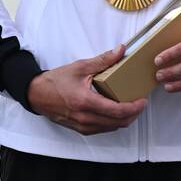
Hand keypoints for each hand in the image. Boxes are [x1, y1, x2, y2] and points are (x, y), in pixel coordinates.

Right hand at [27, 45, 147, 134]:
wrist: (37, 94)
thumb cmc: (55, 81)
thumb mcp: (80, 67)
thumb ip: (103, 60)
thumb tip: (121, 51)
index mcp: (86, 102)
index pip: (118, 111)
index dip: (134, 108)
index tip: (143, 100)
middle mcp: (85, 118)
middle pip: (119, 122)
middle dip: (134, 114)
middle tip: (140, 103)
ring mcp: (83, 126)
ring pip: (112, 128)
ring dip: (125, 119)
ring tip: (131, 106)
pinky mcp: (81, 129)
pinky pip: (103, 129)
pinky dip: (113, 122)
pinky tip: (115, 112)